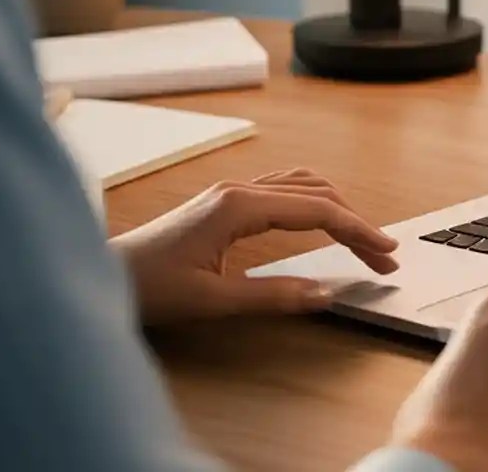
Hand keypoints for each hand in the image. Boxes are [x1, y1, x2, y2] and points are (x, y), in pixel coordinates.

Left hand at [108, 167, 398, 325]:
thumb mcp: (213, 302)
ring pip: (301, 185)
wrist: (100, 275)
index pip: (317, 210)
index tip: (387, 253)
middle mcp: (238, 190)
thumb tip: (327, 295)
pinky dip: (313, 203)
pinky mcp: (223, 202)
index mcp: (238, 206)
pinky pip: (282, 190)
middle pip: (316, 193)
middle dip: (355, 222)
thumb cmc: (148, 289)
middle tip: (383, 257)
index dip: (358, 231)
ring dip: (337, 208)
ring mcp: (230, 192)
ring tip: (361, 240)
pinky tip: (321, 221)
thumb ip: (273, 296)